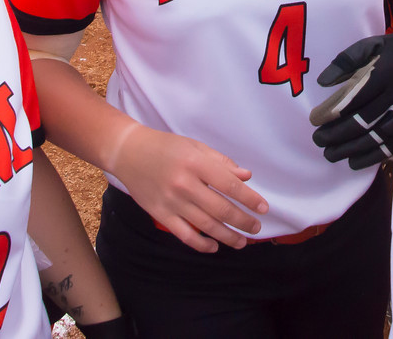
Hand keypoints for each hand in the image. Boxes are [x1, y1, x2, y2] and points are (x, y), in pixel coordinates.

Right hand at [106, 124, 268, 251]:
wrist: (129, 153)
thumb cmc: (166, 147)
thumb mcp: (196, 147)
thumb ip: (221, 163)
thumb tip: (246, 177)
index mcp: (196, 163)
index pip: (229, 185)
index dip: (249, 199)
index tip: (263, 209)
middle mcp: (184, 184)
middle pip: (221, 209)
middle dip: (243, 222)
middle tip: (256, 229)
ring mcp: (171, 201)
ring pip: (205, 225)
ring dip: (227, 236)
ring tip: (242, 242)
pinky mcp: (160, 214)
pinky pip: (184, 235)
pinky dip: (201, 244)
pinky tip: (214, 246)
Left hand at [309, 25, 392, 168]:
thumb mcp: (372, 44)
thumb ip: (345, 59)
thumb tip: (322, 81)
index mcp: (386, 74)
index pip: (353, 99)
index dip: (331, 113)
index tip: (314, 120)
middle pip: (362, 122)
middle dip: (336, 135)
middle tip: (318, 140)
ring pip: (375, 139)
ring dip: (350, 149)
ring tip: (330, 153)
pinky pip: (391, 148)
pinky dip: (371, 158)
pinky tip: (353, 161)